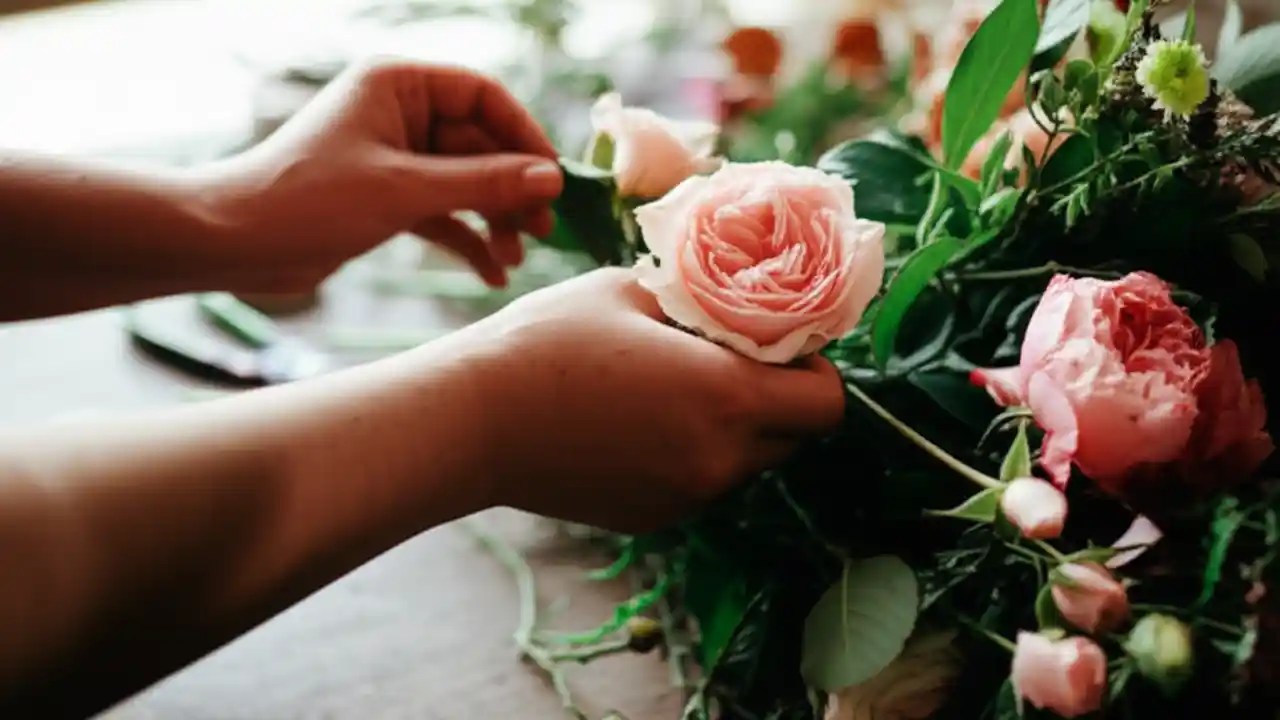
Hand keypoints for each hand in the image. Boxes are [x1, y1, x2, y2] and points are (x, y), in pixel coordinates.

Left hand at [201, 59, 563, 291]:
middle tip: (542, 231)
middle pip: (481, 144)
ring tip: (514, 258)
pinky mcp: (387, 196)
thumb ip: (484, 183)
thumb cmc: (309, 200)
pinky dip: (466, 239)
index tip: (553, 181)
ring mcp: (395, 156)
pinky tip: (491, 272)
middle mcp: (400, 112)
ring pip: (466, 182)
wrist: (235, 242)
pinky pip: (444, 211)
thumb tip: (552, 180)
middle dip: (511, 190)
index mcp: (399, 84)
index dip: (524, 137)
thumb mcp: (406, 191)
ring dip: (493, 219)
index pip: (484, 96)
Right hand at [454, 268, 845, 532]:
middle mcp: (717, 459)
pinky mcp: (652, 517)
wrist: (471, 421)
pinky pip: (701, 481)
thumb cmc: (547, 343)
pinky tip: (641, 420)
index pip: (828, 405)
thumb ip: (702, 299)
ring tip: (679, 386)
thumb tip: (737, 300)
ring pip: (747, 462)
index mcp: (725, 397)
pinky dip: (694, 452)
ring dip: (736, 426)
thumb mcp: (631, 291)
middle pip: (794, 437)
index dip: (818, 371)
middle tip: (735, 359)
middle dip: (781, 398)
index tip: (784, 345)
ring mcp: (685, 497)